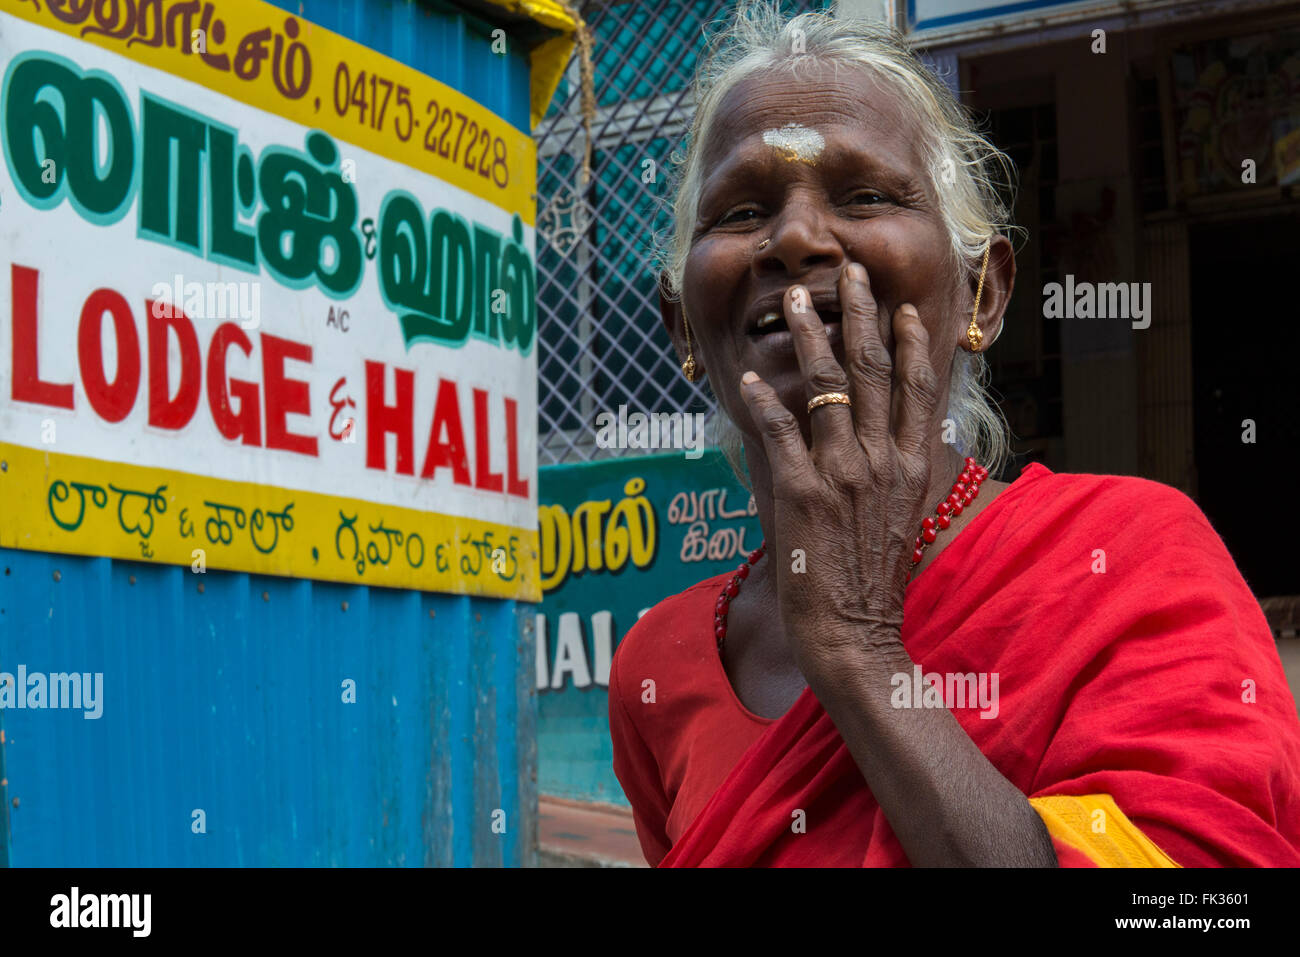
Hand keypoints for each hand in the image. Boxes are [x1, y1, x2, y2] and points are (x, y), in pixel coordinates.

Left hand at [737, 262, 942, 675]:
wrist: (857, 637)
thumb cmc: (876, 585)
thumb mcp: (903, 521)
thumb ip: (901, 474)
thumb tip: (910, 440)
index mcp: (912, 467)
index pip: (919, 388)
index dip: (910, 341)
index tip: (902, 305)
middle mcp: (882, 462)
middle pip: (875, 369)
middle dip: (860, 313)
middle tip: (848, 272)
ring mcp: (842, 474)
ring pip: (827, 386)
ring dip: (809, 335)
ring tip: (793, 299)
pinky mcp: (802, 493)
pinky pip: (780, 431)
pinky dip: (764, 399)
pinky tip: (749, 376)